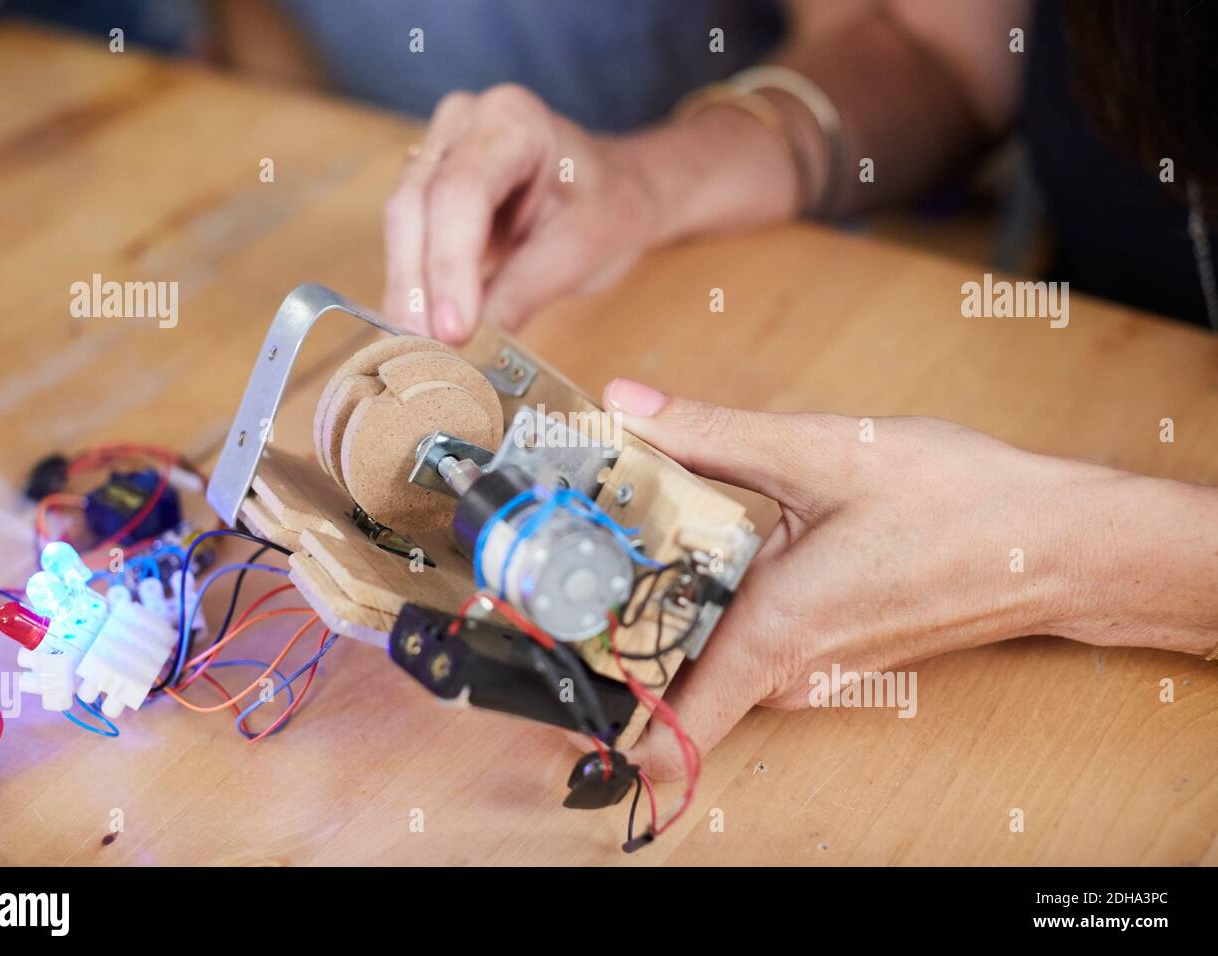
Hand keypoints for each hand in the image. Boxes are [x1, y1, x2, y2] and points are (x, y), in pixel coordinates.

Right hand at [381, 85, 666, 342]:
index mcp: (512, 121)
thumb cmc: (609, 207)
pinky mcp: (428, 186)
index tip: (452, 331)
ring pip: (401, 225)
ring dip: (408, 292)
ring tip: (420, 352)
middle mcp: (463, 124)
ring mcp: (439, 150)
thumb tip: (469, 349)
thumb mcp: (580, 251)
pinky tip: (420, 330)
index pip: (461, 192)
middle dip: (418, 286)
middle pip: (415, 206)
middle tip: (425, 354)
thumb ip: (522, 293)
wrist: (616, 190)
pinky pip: (407, 238)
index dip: (450, 265)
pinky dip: (413, 286)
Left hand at [601, 378, 1217, 779]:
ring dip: (661, 613)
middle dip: (611, 630)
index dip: (600, 712)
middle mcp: (786, 674)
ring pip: (703, 664)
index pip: (667, 731)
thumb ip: (710, 432)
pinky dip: (709, 611)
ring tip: (628, 540)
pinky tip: (704, 548)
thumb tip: (622, 406)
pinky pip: (743, 652)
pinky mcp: (827, 660)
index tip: (551, 663)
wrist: (1053, 545)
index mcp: (772, 636)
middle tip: (573, 555)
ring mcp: (809, 675)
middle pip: (666, 686)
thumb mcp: (823, 450)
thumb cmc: (956, 504)